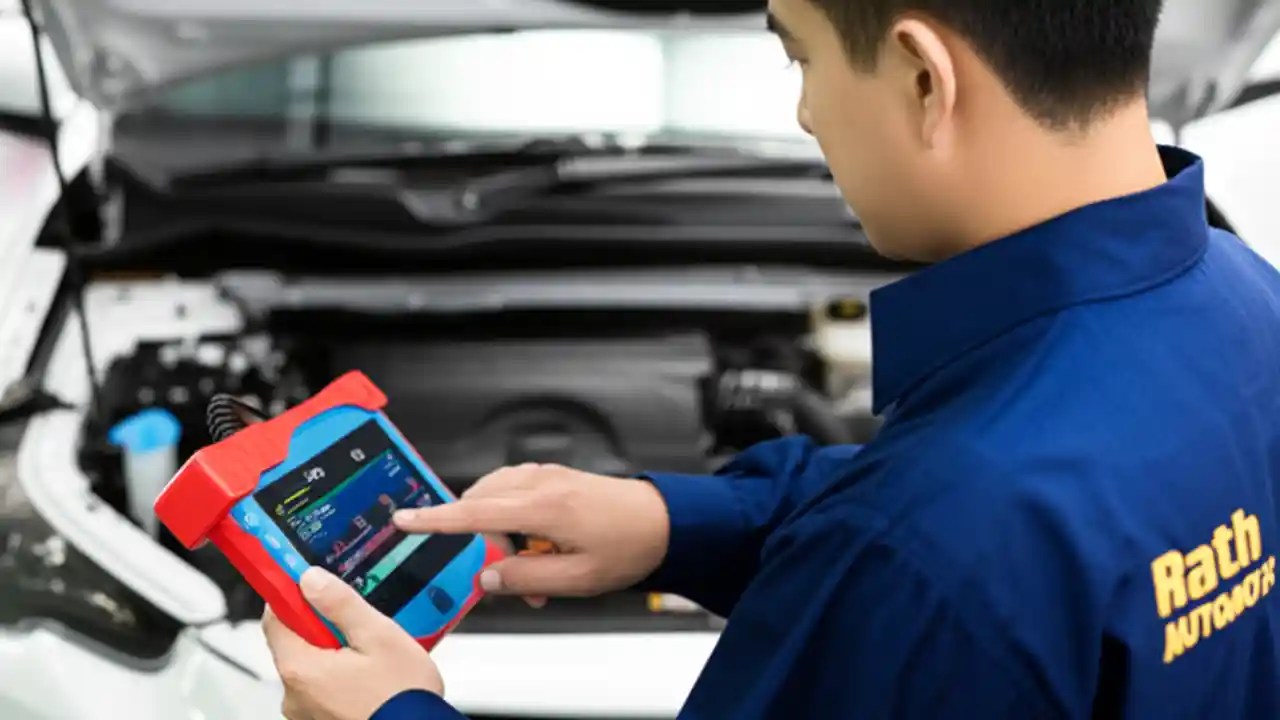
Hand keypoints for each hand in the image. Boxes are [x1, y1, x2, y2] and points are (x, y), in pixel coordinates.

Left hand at [263, 568, 443, 719]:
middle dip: (325, 627)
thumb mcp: (378, 636)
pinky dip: (343, 677)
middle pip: (297, 643)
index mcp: (300, 668)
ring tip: (373, 653)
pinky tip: (372, 676)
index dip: (292, 595)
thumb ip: (341, 604)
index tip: (309, 582)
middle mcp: (295, 695)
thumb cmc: (401, 695)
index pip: (275, 618)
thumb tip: (311, 580)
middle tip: (359, 622)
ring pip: (314, 666)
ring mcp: (307, 713)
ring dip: (337, 653)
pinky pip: (325, 688)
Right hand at [393, 463, 670, 600]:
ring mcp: (546, 476)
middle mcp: (540, 484)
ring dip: (501, 533)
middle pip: (480, 504)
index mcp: (544, 508)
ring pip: (495, 498)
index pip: (474, 512)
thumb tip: (487, 577)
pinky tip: (539, 545)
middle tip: (512, 577)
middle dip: (482, 542)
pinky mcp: (553, 477)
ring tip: (536, 567)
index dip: (434, 519)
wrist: (665, 520)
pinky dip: (513, 519)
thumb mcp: (578, 578)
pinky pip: (514, 493)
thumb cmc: (629, 545)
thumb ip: (527, 578)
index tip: (404, 520)